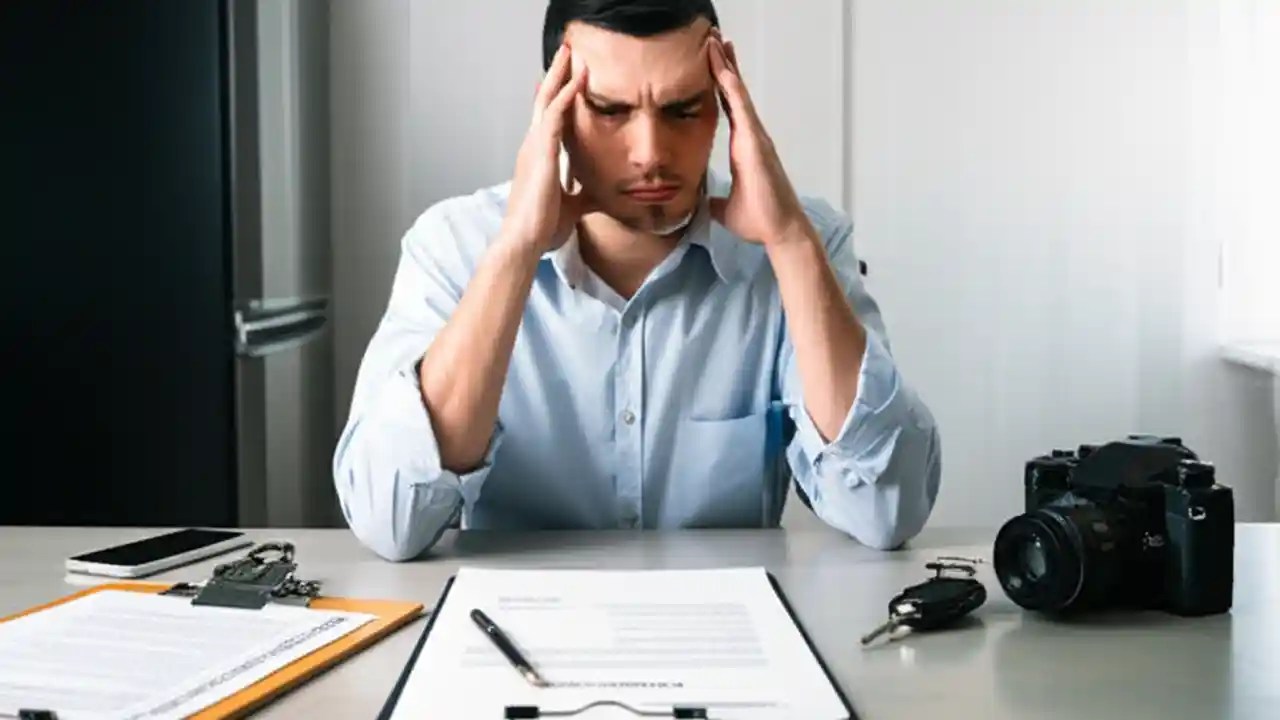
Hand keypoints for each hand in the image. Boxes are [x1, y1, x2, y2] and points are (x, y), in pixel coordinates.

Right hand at [501, 44, 594, 253]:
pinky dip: (565, 97)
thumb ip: (584, 194)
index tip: (569, 76)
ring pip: (547, 101)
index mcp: (539, 157)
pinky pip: (553, 117)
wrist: (526, 240)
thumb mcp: (572, 207)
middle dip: (556, 75)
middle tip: (567, 52)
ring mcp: (534, 147)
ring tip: (570, 54)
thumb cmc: (542, 226)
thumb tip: (600, 194)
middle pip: (544, 100)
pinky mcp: (541, 153)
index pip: (548, 117)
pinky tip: (577, 82)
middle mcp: (533, 146)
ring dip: (560, 76)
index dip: (558, 95)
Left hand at [706, 36, 810, 245]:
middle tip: (714, 41)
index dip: (720, 86)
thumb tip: (700, 202)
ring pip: (739, 94)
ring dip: (727, 68)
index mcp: (743, 147)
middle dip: (725, 67)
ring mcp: (755, 137)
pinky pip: (742, 107)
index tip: (712, 63)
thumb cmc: (758, 219)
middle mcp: (751, 137)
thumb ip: (712, 200)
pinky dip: (732, 87)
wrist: (778, 230)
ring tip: (716, 43)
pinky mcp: (755, 142)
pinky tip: (723, 69)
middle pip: (736, 94)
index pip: (729, 109)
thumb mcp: (724, 209)